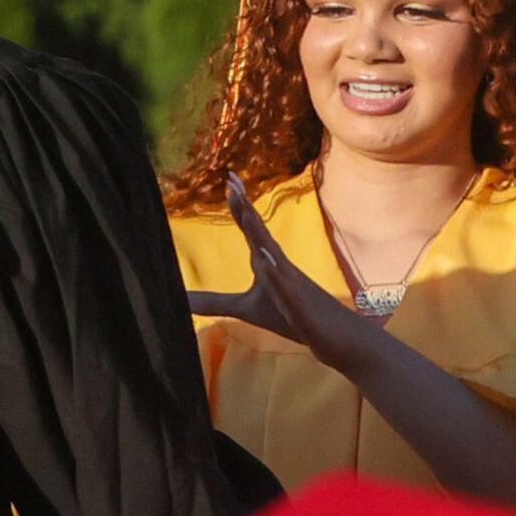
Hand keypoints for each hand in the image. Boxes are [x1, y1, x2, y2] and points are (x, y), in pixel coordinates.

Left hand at [187, 172, 370, 374]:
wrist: (335, 336)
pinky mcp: (298, 305)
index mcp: (267, 262)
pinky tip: (264, 258)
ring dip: (258, 231)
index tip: (228, 180)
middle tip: (231, 181)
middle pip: (260, 231)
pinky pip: (286, 286)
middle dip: (245, 207)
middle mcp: (279, 265)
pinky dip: (275, 272)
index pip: (251, 228)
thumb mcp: (245, 310)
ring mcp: (290, 283)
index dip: (239, 205)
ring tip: (245, 208)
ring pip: (273, 253)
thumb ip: (213, 302)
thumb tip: (180, 299)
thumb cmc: (291, 316)